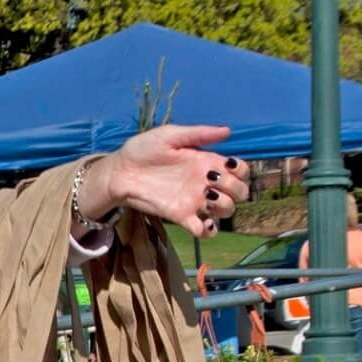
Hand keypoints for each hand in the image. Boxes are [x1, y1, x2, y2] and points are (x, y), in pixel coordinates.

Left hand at [77, 125, 250, 237]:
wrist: (119, 172)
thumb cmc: (141, 150)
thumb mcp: (170, 135)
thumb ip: (198, 133)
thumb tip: (227, 131)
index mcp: (206, 161)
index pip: (239, 170)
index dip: (241, 170)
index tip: (227, 166)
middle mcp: (204, 182)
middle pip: (238, 192)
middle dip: (236, 189)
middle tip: (214, 182)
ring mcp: (194, 200)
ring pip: (225, 211)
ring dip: (225, 207)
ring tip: (208, 199)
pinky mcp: (181, 216)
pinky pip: (204, 230)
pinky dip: (210, 231)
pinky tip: (204, 222)